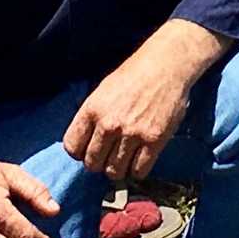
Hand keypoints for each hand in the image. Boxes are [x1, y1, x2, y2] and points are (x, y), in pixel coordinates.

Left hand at [63, 25, 216, 181]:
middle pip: (92, 164)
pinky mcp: (154, 140)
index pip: (72, 148)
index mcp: (93, 109)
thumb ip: (92, 117)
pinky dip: (137, 170)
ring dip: (118, 168)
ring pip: (114, 172)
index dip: (80, 152)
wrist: (166, 65)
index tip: (88, 149)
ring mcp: (132, 134)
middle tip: (109, 155)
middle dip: (99, 162)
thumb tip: (84, 144)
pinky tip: (139, 158)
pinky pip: (139, 171)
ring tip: (125, 157)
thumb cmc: (134, 75)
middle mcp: (109, 124)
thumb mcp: (103, 90)